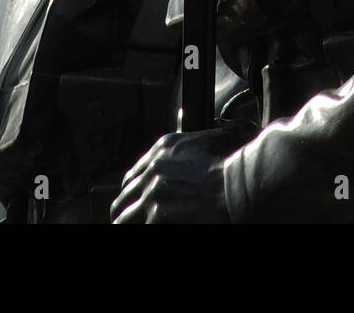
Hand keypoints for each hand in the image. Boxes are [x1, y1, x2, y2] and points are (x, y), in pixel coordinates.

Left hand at [111, 130, 232, 223]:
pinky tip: (150, 226)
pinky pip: (142, 226)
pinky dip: (144, 227)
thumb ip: (184, 141)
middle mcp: (152, 170)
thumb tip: (180, 126)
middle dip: (123, 209)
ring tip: (124, 226)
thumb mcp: (201, 140)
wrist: (230, 184)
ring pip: (124, 217)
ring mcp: (152, 193)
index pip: (131, 176)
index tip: (131, 200)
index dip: (129, 191)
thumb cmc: (222, 165)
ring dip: (125, 222)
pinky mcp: (158, 214)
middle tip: (123, 217)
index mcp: (160, 150)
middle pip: (124, 196)